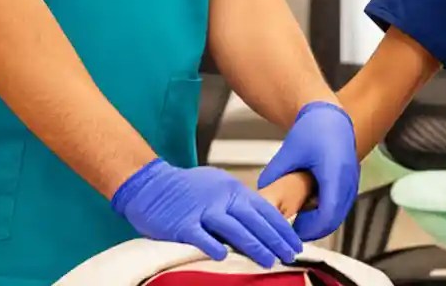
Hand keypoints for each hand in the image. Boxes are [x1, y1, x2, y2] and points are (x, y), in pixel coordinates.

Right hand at [112, 158, 302, 267]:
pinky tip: (225, 257)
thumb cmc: (186, 188)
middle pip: (255, 221)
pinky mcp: (182, 223)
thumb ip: (238, 202)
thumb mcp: (219, 186)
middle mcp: (222, 198)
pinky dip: (213, 246)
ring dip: (254, 247)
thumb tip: (261, 220)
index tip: (295, 243)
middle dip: (276, 241)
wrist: (150, 184)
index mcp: (234, 190)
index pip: (265, 210)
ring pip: (234, 230)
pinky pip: (201, 236)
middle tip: (290, 256)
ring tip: (269, 262)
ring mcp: (202, 210)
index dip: (282, 228)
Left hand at [258, 101, 359, 239]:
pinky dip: (326, 213)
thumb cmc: (312, 130)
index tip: (293, 231)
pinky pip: (341, 206)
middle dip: (313, 229)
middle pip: (334, 219)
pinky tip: (309, 208)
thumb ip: (274, 175)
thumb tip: (260, 196)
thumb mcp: (289, 151)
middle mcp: (348, 178)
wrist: (330, 116)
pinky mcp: (351, 182)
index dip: (310, 228)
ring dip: (320, 221)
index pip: (328, 213)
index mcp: (334, 171)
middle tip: (292, 231)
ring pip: (339, 214)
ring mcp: (352, 181)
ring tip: (299, 219)